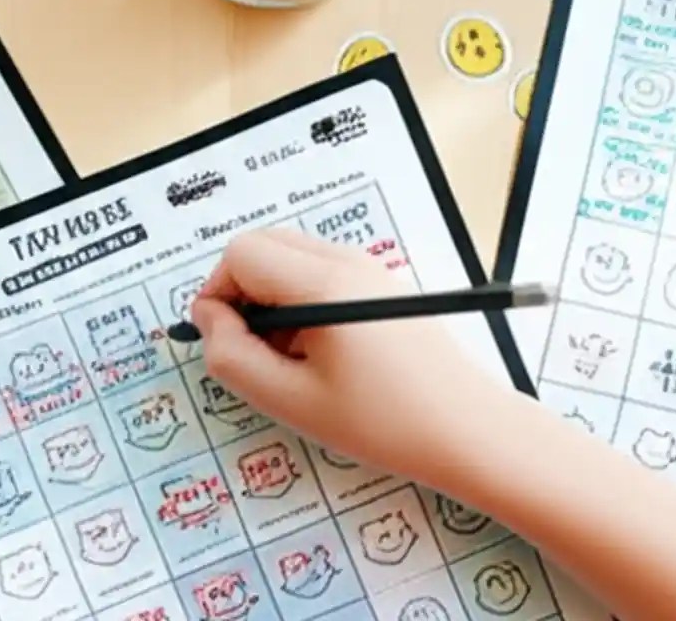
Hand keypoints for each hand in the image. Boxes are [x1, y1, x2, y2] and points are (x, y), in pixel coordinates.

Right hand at [190, 228, 509, 483]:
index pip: (240, 253)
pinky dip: (300, 302)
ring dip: (270, 298)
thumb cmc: (382, 422)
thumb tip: (207, 318)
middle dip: (240, 291)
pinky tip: (318, 354)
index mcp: (323, 284)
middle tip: (254, 350)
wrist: (468, 430)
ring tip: (289, 358)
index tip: (225, 342)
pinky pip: (319, 272)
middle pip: (262, 245)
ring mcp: (367, 269)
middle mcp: (346, 261)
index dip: (217, 294)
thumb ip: (231, 356)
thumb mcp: (288, 399)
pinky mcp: (381, 284)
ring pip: (289, 257)